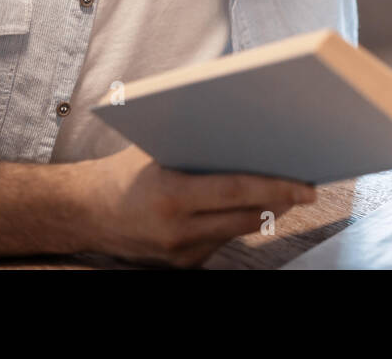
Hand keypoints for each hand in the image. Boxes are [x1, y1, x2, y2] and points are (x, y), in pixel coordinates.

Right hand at [72, 145, 316, 266]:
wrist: (85, 212)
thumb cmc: (124, 171)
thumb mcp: (157, 148)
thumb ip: (196, 143)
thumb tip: (247, 126)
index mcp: (171, 195)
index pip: (236, 192)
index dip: (276, 188)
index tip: (306, 185)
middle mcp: (177, 230)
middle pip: (245, 218)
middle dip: (280, 202)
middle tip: (306, 187)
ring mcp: (180, 253)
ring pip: (237, 231)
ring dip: (262, 212)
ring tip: (285, 192)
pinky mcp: (182, 265)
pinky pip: (221, 241)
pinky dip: (237, 223)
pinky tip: (251, 206)